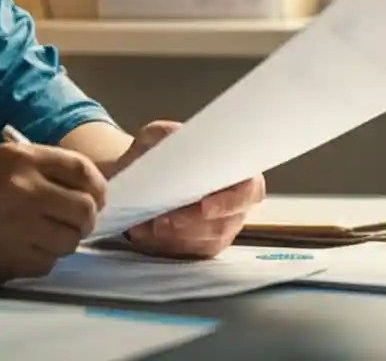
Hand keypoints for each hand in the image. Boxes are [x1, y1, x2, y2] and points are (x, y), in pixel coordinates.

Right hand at [0, 141, 106, 282]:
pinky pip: (47, 263)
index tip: (95, 195)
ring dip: (63, 239)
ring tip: (42, 234)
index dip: (97, 185)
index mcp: (21, 159)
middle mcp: (25, 191)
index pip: (82, 169)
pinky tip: (20, 248)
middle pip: (85, 209)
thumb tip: (83, 185)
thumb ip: (38, 166)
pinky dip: (41, 258)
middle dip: (86, 217)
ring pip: (70, 241)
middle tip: (75, 220)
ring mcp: (19, 228)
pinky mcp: (10, 260)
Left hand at [114, 120, 266, 258]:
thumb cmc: (156, 155)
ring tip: (149, 226)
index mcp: (236, 171)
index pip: (249, 190)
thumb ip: (165, 134)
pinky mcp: (204, 244)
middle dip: (194, 225)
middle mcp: (235, 202)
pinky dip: (168, 245)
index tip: (204, 207)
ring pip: (209, 241)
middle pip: (226, 223)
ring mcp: (222, 226)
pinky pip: (193, 252)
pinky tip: (146, 233)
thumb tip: (171, 138)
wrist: (136, 179)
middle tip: (164, 221)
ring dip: (178, 237)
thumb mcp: (156, 136)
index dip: (231, 202)